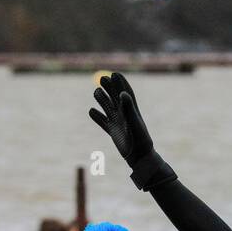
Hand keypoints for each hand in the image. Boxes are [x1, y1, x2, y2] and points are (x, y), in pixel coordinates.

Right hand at [90, 71, 174, 190]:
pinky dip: (96, 116)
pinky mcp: (111, 130)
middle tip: (102, 79)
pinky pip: (101, 121)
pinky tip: (92, 111)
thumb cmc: (140, 140)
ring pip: (106, 106)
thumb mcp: (134, 122)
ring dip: (101, 99)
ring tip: (97, 93)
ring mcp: (117, 121)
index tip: (115, 73)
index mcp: (132, 109)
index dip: (121, 82)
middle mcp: (123, 113)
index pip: (126, 92)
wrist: (139, 157)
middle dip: (108, 87)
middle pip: (114, 96)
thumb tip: (122, 93)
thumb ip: (128, 108)